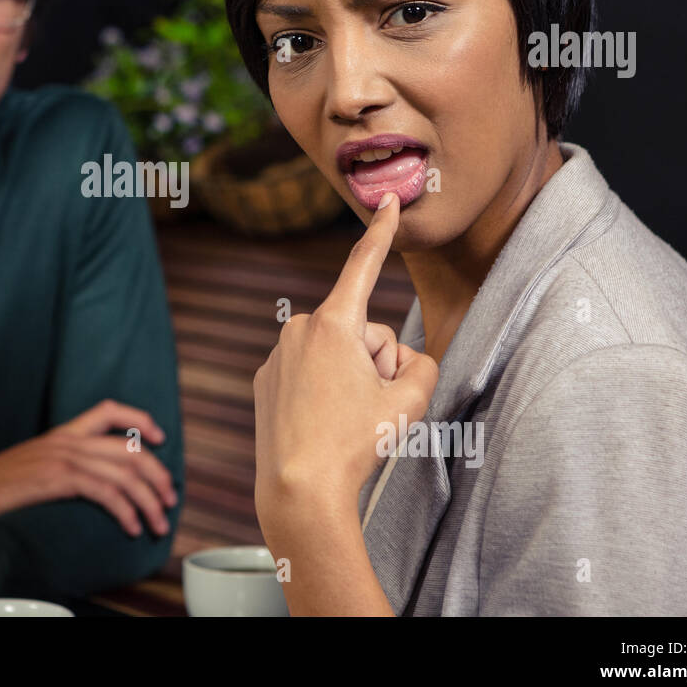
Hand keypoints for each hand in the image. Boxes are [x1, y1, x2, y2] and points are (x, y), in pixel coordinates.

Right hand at [0, 399, 176, 536]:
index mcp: (63, 432)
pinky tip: (131, 526)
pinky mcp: (59, 479)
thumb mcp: (35, 463)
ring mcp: (65, 457)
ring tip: (157, 522)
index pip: (109, 410)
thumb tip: (92, 481)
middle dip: (158, 475)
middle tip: (169, 498)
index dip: (140, 420)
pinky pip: (106, 492)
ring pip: (125, 474)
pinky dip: (125, 511)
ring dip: (148, 501)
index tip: (160, 439)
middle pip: (131, 448)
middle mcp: (69, 440)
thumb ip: (63, 463)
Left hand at [253, 192, 437, 532]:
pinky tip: (319, 424)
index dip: (381, 231)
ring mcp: (277, 355)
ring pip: (336, 355)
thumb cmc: (356, 442)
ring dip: (350, 378)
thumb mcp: (411, 399)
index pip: (363, 265)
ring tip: (342, 420)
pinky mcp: (265, 381)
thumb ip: (421, 366)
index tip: (386, 197)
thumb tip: (401, 361)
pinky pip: (309, 374)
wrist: (300, 489)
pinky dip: (322, 393)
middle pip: (363, 331)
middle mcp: (299, 329)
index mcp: (333, 323)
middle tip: (370, 405)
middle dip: (377, 360)